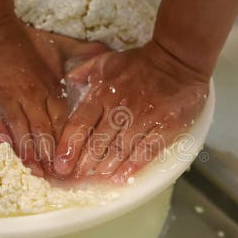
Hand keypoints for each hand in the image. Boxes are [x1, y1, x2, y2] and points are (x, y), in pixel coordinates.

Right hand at [0, 16, 106, 176]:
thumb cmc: (23, 37)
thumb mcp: (56, 43)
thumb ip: (81, 52)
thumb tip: (105, 50)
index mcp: (47, 86)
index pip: (60, 120)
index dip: (67, 141)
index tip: (74, 159)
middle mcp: (29, 96)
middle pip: (42, 131)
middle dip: (49, 156)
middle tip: (56, 177)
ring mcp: (6, 98)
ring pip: (20, 130)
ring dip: (28, 153)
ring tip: (35, 172)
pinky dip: (0, 134)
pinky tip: (6, 149)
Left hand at [54, 40, 209, 182]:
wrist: (177, 59)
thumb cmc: (140, 63)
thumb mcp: (106, 61)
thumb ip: (84, 71)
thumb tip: (67, 82)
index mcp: (103, 93)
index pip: (80, 124)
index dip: (68, 147)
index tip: (60, 164)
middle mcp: (121, 107)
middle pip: (98, 141)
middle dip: (84, 163)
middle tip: (76, 178)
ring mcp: (144, 117)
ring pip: (120, 148)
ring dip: (106, 166)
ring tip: (95, 179)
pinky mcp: (165, 125)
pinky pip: (147, 149)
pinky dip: (133, 165)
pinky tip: (123, 177)